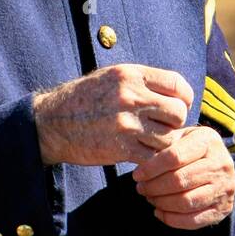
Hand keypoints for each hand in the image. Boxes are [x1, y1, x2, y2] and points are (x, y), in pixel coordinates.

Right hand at [33, 64, 193, 166]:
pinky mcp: (120, 148)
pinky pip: (153, 157)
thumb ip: (142, 81)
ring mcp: (126, 123)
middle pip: (178, 113)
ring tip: (152, 143)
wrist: (51, 123)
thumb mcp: (111, 76)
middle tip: (164, 128)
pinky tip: (143, 157)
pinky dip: (153, 160)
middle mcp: (130, 96)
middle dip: (176, 123)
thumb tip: (175, 93)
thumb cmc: (83, 98)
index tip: (177, 106)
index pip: (177, 84)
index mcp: (130, 75)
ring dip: (164, 144)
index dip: (184, 98)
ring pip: (168, 138)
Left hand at [131, 125, 234, 228]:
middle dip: (154, 187)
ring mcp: (224, 188)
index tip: (137, 175)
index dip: (151, 169)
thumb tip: (138, 157)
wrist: (220, 167)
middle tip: (141, 188)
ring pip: (185, 202)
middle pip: (179, 180)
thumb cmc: (191, 150)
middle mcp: (221, 164)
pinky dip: (171, 219)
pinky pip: (192, 220)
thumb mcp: (180, 138)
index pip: (174, 157)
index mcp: (208, 141)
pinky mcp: (222, 209)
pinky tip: (159, 211)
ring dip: (161, 203)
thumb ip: (162, 145)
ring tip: (150, 198)